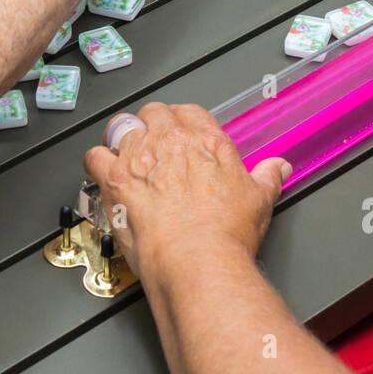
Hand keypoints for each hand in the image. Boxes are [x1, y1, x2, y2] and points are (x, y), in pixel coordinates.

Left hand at [84, 103, 290, 280]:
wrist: (197, 261)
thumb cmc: (225, 235)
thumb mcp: (260, 201)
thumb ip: (267, 177)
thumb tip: (278, 167)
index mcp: (206, 141)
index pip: (189, 112)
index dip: (181, 121)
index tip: (180, 133)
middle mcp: (171, 141)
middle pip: (153, 112)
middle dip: (151, 125)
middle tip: (153, 146)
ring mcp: (140, 157)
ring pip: (121, 128)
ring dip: (123, 141)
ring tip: (126, 158)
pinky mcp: (114, 178)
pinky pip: (94, 155)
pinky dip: (96, 162)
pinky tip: (102, 173)